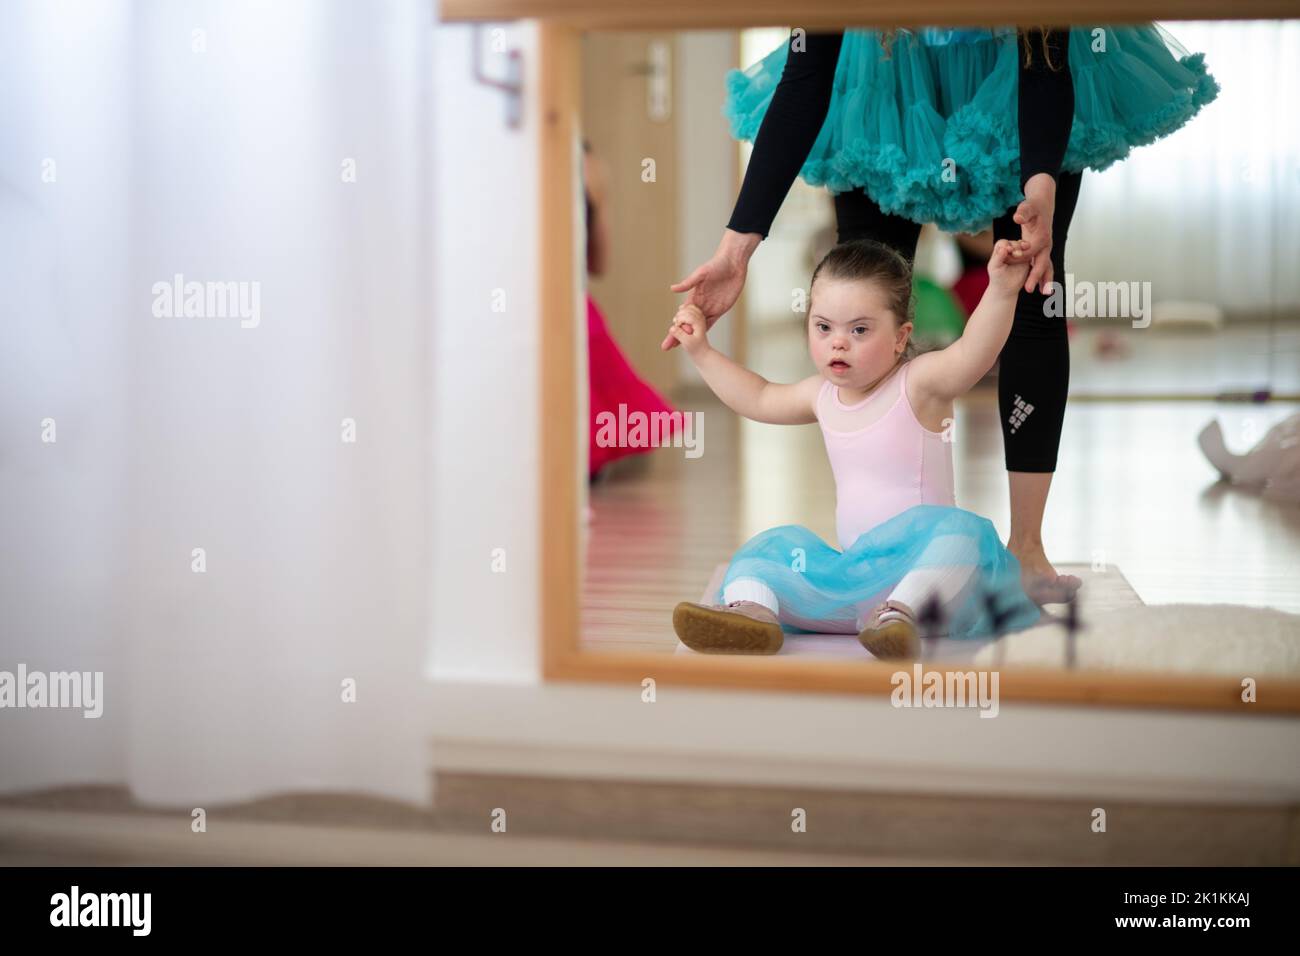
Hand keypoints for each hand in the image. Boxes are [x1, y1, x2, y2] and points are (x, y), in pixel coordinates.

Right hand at [661, 229, 759, 350]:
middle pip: (686, 324)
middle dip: (677, 335)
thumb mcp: (701, 273)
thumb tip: (672, 289)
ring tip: (680, 348)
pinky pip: (711, 323)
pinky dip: (704, 331)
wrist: (733, 264)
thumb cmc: (716, 265)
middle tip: (667, 347)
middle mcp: (700, 304)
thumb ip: (688, 283)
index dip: (674, 327)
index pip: (681, 316)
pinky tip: (698, 340)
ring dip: (689, 336)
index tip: (668, 336)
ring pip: (697, 326)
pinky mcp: (721, 309)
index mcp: (693, 297)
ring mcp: (710, 308)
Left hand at [987, 238, 1031, 295]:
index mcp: (999, 250)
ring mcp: (1019, 253)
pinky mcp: (1027, 258)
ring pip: (1023, 246)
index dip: (1006, 245)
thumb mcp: (995, 268)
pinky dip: (1031, 252)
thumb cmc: (998, 278)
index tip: (1009, 250)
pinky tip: (1031, 254)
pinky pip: (1030, 252)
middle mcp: (1009, 250)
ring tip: (1024, 253)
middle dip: (1016, 247)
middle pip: (1014, 243)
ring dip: (1024, 248)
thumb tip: (1003, 249)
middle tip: (1018, 254)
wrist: (1007, 288)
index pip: (1003, 243)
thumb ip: (998, 258)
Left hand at [1014, 173, 1056, 293]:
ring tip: (1045, 294)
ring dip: (1046, 280)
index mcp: (1041, 237)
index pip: (1029, 252)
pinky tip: (1044, 288)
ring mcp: (1046, 248)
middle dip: (1035, 277)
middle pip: (1041, 263)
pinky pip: (1045, 265)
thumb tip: (1018, 217)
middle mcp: (1046, 244)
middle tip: (1028, 289)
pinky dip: (1045, 276)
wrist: (1043, 204)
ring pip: (1047, 267)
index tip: (1011, 264)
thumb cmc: (1033, 206)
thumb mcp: (1027, 207)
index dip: (1020, 258)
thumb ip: (1023, 213)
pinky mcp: (1044, 250)